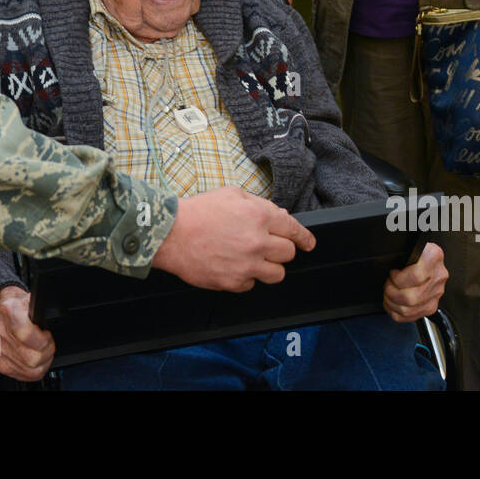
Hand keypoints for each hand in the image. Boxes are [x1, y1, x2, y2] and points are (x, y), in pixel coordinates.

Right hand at [0, 286, 54, 381]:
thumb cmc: (18, 305)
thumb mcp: (31, 297)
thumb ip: (42, 304)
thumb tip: (55, 310)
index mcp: (9, 312)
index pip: (26, 334)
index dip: (43, 338)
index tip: (46, 334)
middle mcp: (1, 333)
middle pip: (32, 357)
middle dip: (47, 351)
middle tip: (48, 342)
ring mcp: (0, 351)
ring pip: (31, 369)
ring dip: (44, 362)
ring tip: (43, 350)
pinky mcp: (2, 364)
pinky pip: (25, 375)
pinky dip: (36, 370)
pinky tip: (37, 359)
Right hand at [152, 185, 315, 291]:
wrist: (171, 234)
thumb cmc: (198, 212)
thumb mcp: (232, 194)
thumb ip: (259, 204)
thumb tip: (279, 216)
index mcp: (260, 217)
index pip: (294, 230)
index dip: (304, 238)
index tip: (308, 243)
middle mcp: (258, 243)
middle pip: (289, 254)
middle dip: (282, 249)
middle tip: (269, 246)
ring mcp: (247, 265)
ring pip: (277, 274)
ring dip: (269, 266)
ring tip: (253, 259)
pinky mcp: (234, 282)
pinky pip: (252, 284)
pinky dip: (246, 277)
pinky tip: (233, 266)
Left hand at [383, 242, 447, 321]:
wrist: (424, 256)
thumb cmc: (412, 251)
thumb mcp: (407, 245)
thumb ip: (399, 250)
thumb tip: (386, 259)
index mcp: (433, 256)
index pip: (416, 276)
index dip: (398, 278)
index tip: (392, 273)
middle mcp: (438, 276)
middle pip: (411, 297)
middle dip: (391, 292)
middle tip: (388, 284)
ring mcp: (436, 293)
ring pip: (408, 310)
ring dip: (392, 303)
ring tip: (389, 293)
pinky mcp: (431, 305)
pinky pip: (410, 317)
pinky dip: (395, 312)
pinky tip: (392, 303)